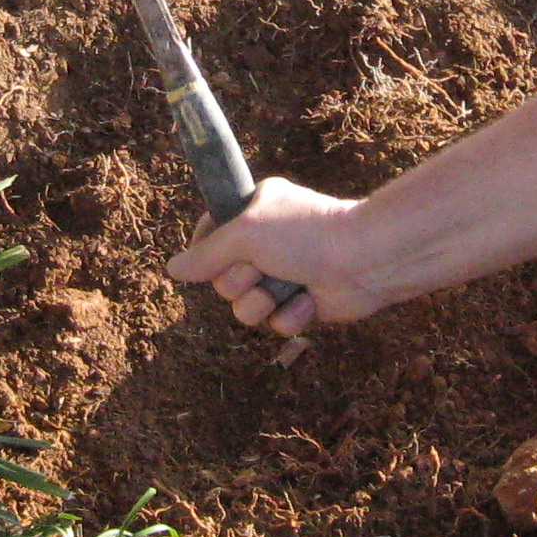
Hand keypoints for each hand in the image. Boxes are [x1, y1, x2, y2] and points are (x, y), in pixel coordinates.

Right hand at [166, 175, 392, 336]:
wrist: (364, 260)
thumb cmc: (305, 234)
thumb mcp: (245, 232)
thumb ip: (206, 253)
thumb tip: (172, 270)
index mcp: (253, 212)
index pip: (208, 235)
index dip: (204, 252)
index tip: (209, 256)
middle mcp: (266, 243)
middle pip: (221, 280)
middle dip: (239, 281)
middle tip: (262, 267)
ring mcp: (283, 275)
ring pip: (244, 308)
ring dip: (262, 302)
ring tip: (286, 287)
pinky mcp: (301, 304)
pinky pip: (275, 324)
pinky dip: (290, 316)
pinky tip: (309, 301)